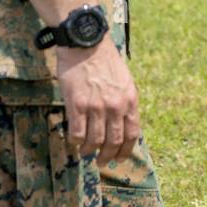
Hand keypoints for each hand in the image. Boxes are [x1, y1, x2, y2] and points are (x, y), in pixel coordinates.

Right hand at [56, 38, 139, 163]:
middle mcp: (116, 106)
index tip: (118, 159)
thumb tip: (123, 125)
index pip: (132, 134)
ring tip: (85, 151)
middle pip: (113, 142)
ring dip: (89, 151)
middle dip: (107, 156)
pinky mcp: (77, 104)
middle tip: (100, 161)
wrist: (86, 44)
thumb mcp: (124, 81)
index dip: (125, 151)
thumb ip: (124, 103)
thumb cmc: (104, 62)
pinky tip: (74, 140)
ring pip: (95, 141)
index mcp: (130, 100)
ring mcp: (96, 106)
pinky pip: (77, 133)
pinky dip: (75, 142)